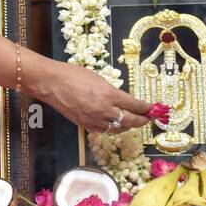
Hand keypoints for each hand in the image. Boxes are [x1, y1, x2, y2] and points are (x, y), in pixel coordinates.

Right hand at [31, 58, 155, 133]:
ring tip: (133, 121)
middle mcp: (104, 110)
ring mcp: (94, 119)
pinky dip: (112, 128)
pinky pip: (104, 130)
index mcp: (109, 94)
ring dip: (128, 125)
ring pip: (118, 128)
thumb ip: (111, 91)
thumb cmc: (73, 74)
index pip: (135, 105)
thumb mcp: (98, 79)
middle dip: (142, 120)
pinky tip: (114, 124)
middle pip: (130, 120)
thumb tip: (122, 100)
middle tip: (148, 118)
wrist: (51, 83)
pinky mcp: (85, 125)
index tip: (154, 109)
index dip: (147, 108)